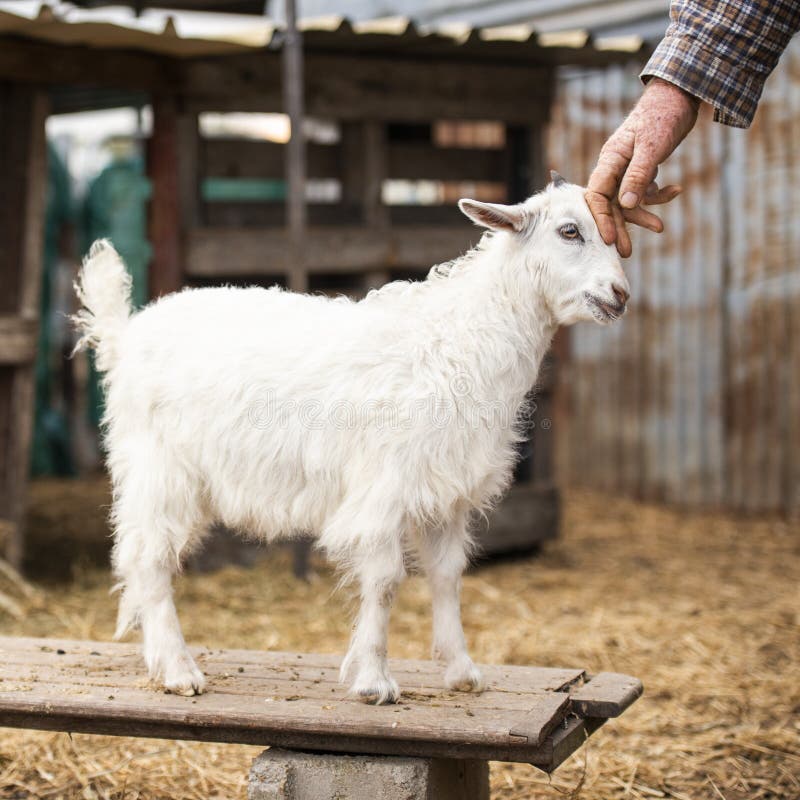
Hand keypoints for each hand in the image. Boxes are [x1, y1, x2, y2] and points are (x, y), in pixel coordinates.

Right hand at [586, 77, 699, 256]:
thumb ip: (637, 176)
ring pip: (629, 200)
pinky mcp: (643, 168)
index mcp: (610, 161)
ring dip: (642, 214)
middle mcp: (615, 167)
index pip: (596, 196)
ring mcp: (628, 169)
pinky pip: (645, 189)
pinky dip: (659, 193)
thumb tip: (626, 205)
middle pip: (611, 204)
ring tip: (659, 229)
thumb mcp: (651, 147)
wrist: (679, 95)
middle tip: (625, 252)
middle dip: (620, 227)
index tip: (609, 240)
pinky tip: (676, 191)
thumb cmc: (662, 116)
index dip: (601, 219)